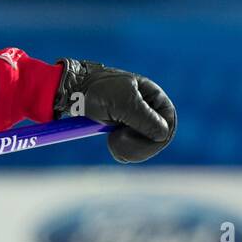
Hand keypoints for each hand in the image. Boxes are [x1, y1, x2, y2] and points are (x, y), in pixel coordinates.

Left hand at [53, 58, 176, 162]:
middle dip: (138, 146)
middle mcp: (150, 110)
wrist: (72, 91)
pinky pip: (132, 149)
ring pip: (145, 147)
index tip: (129, 136)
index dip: (154, 138)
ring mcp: (138, 121)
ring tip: (112, 141)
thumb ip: (145, 119)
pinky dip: (123, 150)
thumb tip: (163, 135)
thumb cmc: (97, 91)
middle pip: (159, 139)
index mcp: (155, 98)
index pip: (168, 125)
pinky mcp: (126, 130)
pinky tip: (112, 144)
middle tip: (115, 141)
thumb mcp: (122, 103)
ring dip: (129, 149)